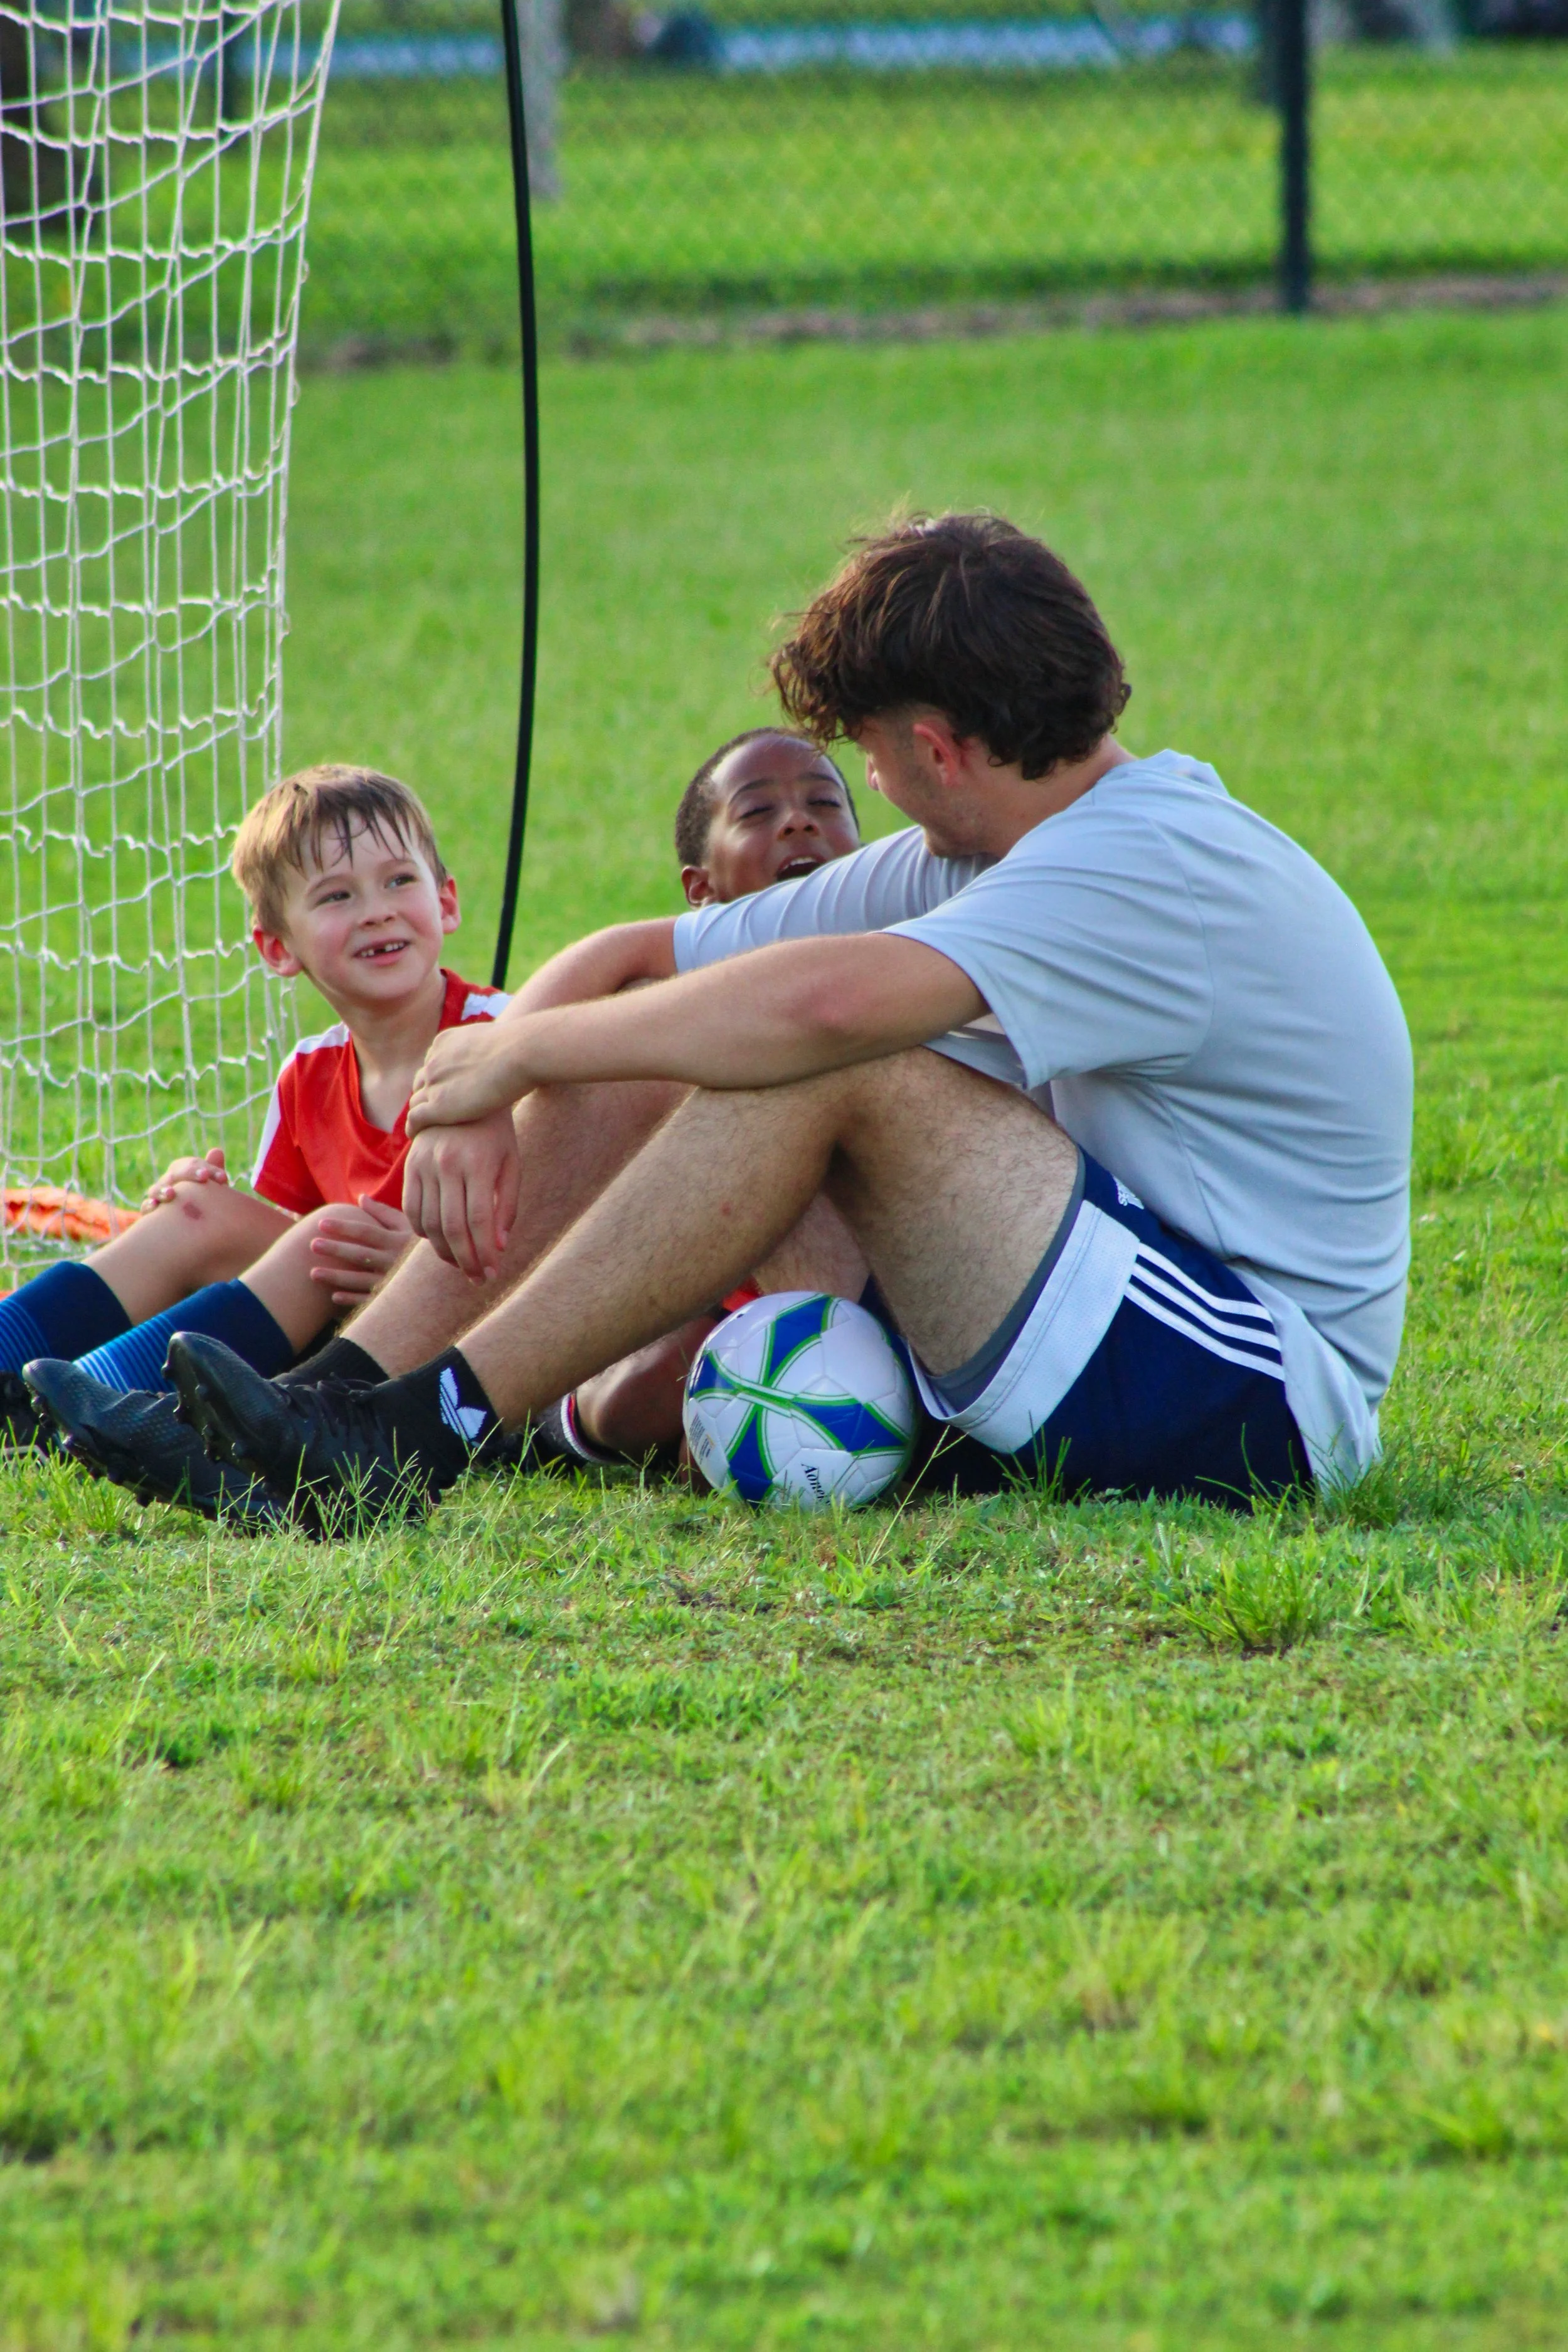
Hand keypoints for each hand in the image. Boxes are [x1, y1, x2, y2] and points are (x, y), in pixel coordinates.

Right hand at [142, 1146, 228, 1210]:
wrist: (191, 1225)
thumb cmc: (205, 1203)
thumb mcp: (212, 1190)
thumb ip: (213, 1174)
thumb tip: (217, 1151)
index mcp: (184, 1173)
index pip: (193, 1165)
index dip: (207, 1168)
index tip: (223, 1178)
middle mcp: (169, 1181)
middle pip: (175, 1174)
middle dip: (190, 1173)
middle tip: (204, 1176)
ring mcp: (158, 1195)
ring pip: (157, 1189)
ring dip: (163, 1190)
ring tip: (171, 1193)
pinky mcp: (150, 1211)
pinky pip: (146, 1206)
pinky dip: (148, 1205)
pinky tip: (154, 1206)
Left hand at [309, 1196, 414, 1304]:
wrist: (448, 1278)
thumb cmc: (424, 1247)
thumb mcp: (410, 1226)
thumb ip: (384, 1213)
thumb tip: (361, 1197)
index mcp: (397, 1241)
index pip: (366, 1232)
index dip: (343, 1227)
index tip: (321, 1223)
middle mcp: (394, 1261)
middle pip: (360, 1255)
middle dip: (336, 1249)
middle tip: (312, 1245)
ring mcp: (394, 1283)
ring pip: (361, 1280)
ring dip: (337, 1277)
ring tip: (313, 1273)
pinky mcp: (395, 1300)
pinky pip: (370, 1301)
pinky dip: (353, 1299)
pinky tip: (334, 1296)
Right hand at [402, 1108, 520, 1280]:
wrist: (463, 1092)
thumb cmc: (496, 1132)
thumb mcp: (511, 1164)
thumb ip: (507, 1205)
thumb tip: (499, 1247)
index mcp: (477, 1164)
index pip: (478, 1221)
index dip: (484, 1253)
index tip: (491, 1273)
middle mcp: (446, 1165)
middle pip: (451, 1227)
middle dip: (464, 1260)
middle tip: (476, 1278)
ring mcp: (424, 1165)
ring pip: (428, 1223)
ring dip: (443, 1251)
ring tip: (460, 1264)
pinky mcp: (410, 1166)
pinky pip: (410, 1209)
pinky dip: (422, 1232)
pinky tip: (438, 1242)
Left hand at [407, 1022, 527, 1135]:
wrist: (520, 1053)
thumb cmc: (521, 1048)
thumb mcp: (496, 1040)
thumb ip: (489, 1047)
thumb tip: (506, 1050)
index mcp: (445, 1042)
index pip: (433, 1064)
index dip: (437, 1080)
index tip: (444, 1093)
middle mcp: (434, 1060)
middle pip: (422, 1083)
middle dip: (426, 1097)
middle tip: (432, 1113)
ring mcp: (434, 1083)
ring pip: (416, 1101)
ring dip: (419, 1114)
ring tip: (423, 1128)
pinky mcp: (437, 1105)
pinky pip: (415, 1119)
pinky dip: (413, 1128)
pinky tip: (416, 1136)